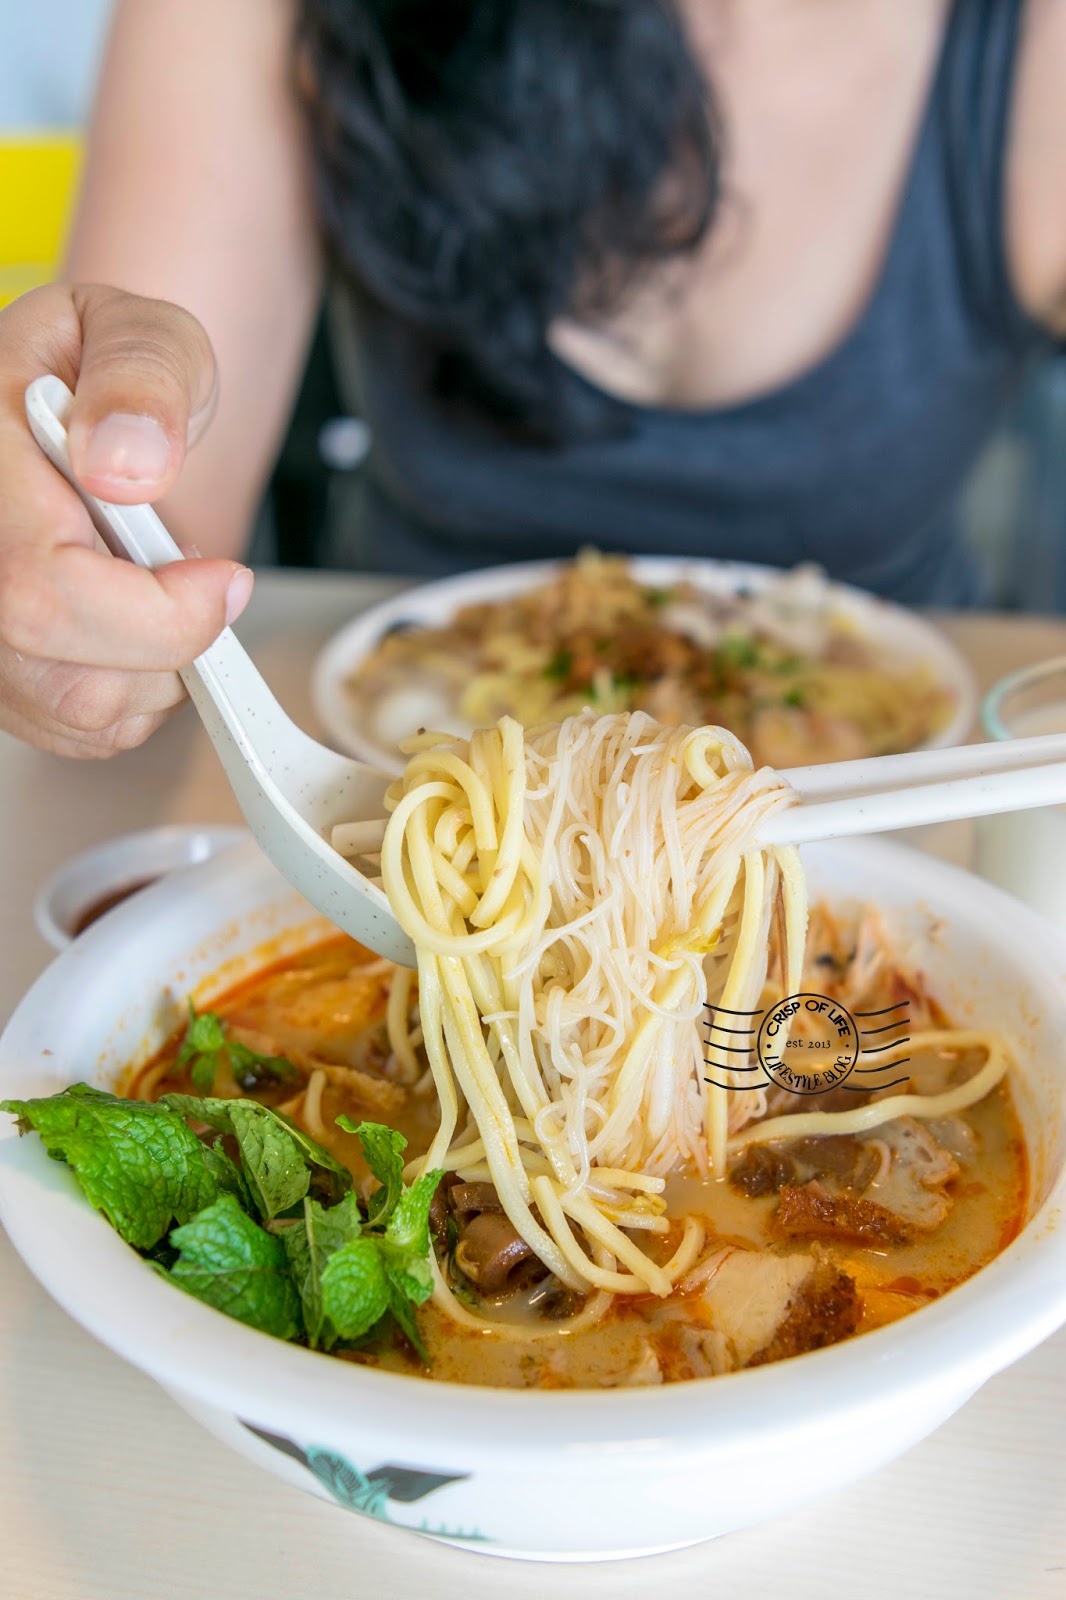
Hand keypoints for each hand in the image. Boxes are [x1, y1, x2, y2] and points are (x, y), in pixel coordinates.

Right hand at [0, 282, 253, 756]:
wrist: (75, 405)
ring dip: (159, 667)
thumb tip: (126, 465)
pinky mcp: (1, 675)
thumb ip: (141, 377)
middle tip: (197, 577)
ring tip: (153, 584)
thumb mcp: (137, 331)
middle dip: (171, 644)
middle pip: (66, 681)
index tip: (223, 579)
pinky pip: (81, 727)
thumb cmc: (99, 369)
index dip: (154, 614)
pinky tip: (132, 619)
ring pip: (81, 717)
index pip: (42, 594)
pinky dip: (136, 687)